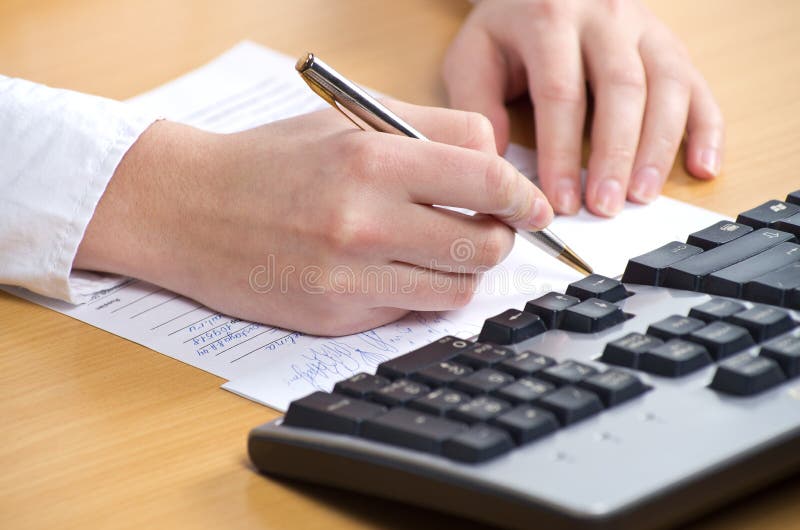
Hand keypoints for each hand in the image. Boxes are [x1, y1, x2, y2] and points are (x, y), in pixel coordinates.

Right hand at [74, 103, 552, 334]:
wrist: (186, 209)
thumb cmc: (267, 161)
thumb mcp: (345, 122)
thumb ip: (427, 130)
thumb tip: (494, 158)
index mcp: (372, 159)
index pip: (486, 176)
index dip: (523, 192)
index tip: (533, 202)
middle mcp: (365, 222)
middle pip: (484, 242)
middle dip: (501, 236)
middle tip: (490, 227)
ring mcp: (351, 277)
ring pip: (457, 288)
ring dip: (465, 269)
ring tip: (443, 250)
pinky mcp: (337, 317)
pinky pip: (411, 310)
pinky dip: (420, 292)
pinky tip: (397, 270)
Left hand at [443, 0, 723, 216]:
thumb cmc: (508, 28)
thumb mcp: (474, 54)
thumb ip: (478, 104)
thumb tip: (496, 163)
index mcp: (550, 19)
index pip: (560, 93)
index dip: (561, 152)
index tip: (560, 200)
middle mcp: (606, 17)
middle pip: (622, 89)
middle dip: (615, 155)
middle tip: (606, 207)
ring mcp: (645, 28)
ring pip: (667, 87)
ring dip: (659, 148)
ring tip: (643, 196)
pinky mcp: (670, 45)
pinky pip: (698, 85)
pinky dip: (707, 129)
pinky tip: (703, 167)